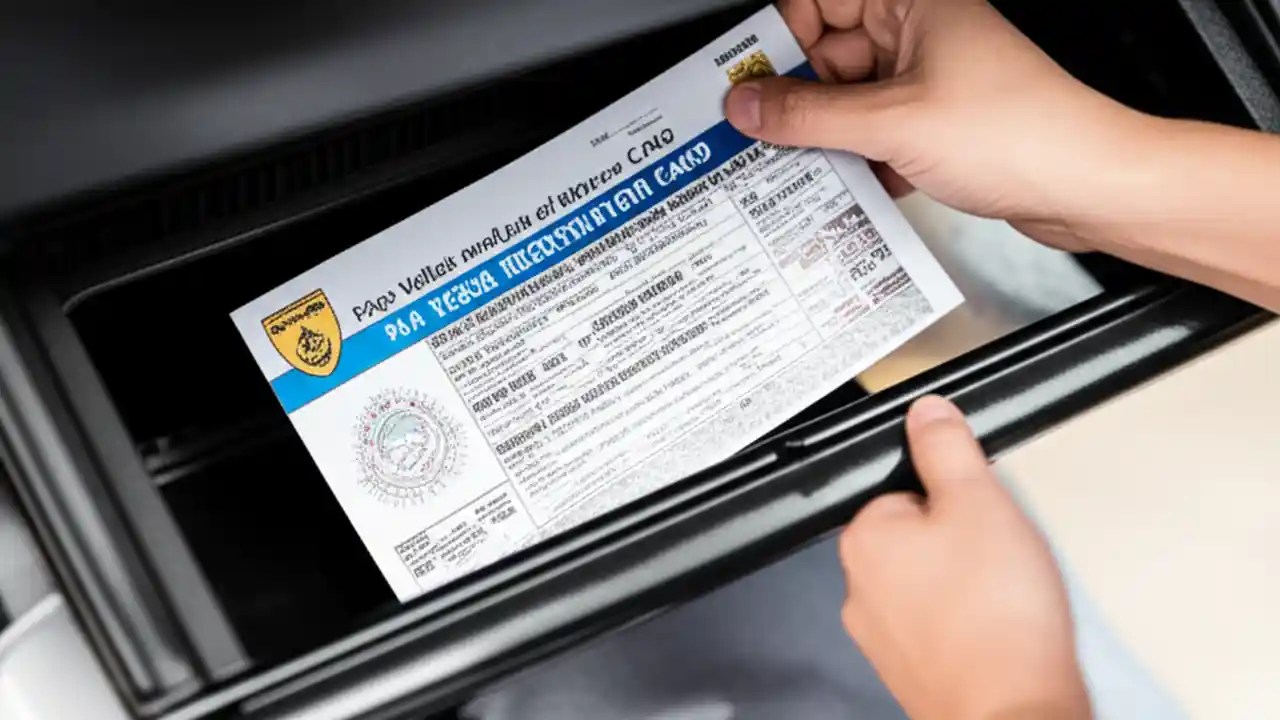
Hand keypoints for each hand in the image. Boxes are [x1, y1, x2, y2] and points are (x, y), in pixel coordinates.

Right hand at [725, 0, 1161, 251]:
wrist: (1087, 186)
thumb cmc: (1019, 132)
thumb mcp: (893, 122)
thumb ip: (810, 113)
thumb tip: (746, 102)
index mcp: (910, 4)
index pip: (818, 3)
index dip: (780, 41)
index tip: (747, 86)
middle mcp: (917, 34)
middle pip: (826, 58)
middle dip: (797, 102)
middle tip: (760, 141)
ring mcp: (927, 82)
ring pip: (847, 103)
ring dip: (826, 139)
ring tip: (803, 171)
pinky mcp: (935, 127)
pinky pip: (874, 136)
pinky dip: (857, 162)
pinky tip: (847, 188)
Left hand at [838, 396, 1090, 719]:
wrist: (1013, 711)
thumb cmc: (996, 617)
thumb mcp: (980, 502)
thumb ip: (947, 449)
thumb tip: (926, 412)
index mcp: (865, 539)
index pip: (902, 489)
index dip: (951, 494)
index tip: (980, 509)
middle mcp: (859, 589)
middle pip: (917, 537)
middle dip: (960, 539)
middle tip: (1000, 555)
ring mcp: (883, 636)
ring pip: (931, 584)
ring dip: (967, 583)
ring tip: (1004, 595)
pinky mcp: (913, 671)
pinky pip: (943, 627)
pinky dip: (970, 624)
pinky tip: (1001, 628)